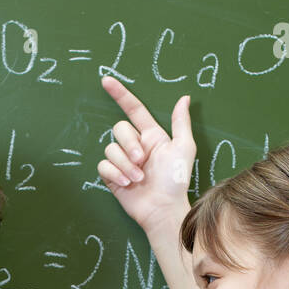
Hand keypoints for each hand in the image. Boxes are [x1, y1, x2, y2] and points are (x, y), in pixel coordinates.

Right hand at [97, 76, 196, 234]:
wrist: (163, 208)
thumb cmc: (175, 180)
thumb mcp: (184, 148)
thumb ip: (181, 122)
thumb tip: (184, 98)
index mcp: (151, 136)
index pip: (133, 109)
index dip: (120, 94)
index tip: (106, 80)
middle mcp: (135, 146)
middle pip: (119, 129)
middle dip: (128, 144)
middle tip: (141, 161)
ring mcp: (123, 161)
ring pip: (111, 149)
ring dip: (125, 165)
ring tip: (138, 179)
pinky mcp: (112, 176)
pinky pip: (104, 166)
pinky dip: (115, 174)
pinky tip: (126, 184)